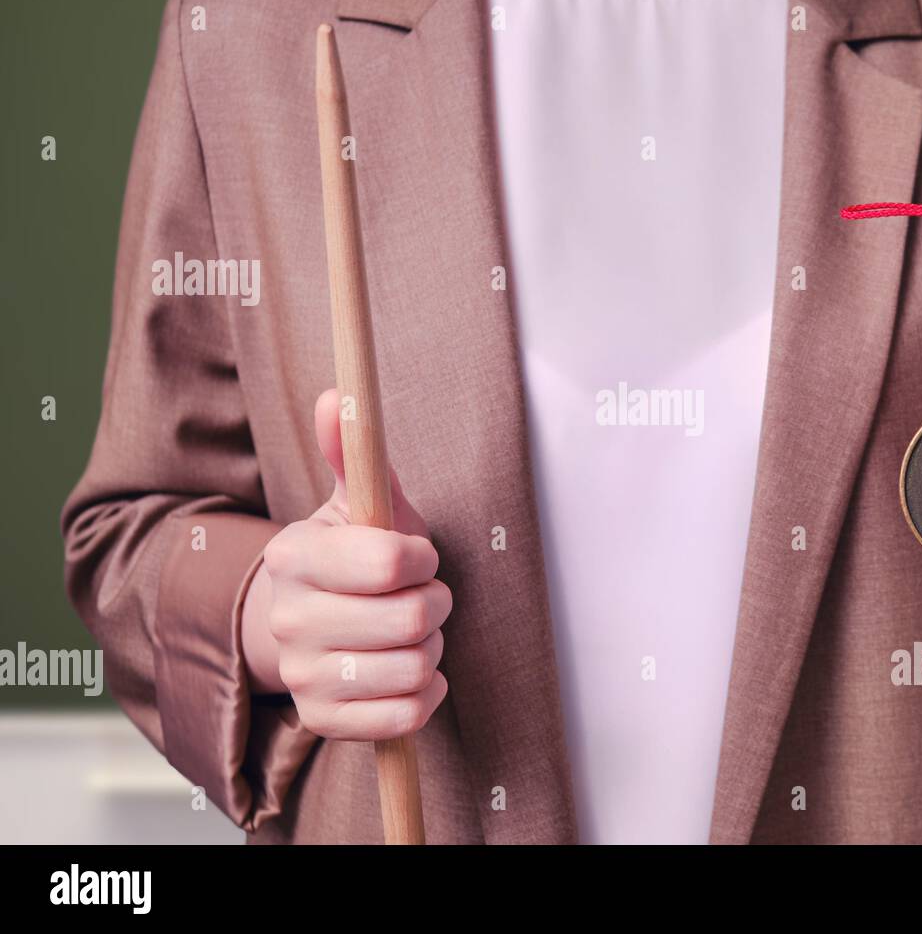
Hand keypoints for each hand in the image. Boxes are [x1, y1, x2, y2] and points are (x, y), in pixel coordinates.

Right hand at [240, 389, 450, 740]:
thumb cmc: (350, 558)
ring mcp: (303, 676)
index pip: (392, 563)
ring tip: (410, 633)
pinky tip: (408, 671)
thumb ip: (354, 452)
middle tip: (420, 597)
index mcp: (297, 556)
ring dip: (431, 648)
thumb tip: (340, 396)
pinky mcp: (323, 721)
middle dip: (435, 605)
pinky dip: (426, 692)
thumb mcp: (357, 503)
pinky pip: (407, 715)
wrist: (303, 625)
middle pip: (412, 621)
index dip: (423, 559)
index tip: (416, 556)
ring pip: (415, 668)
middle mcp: (291, 619)